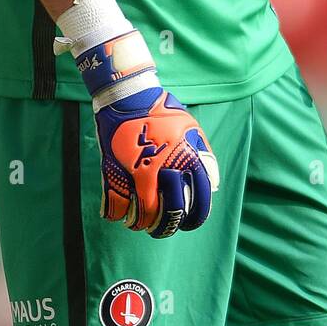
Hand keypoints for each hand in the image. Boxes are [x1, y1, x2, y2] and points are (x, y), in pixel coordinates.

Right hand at [93, 79, 219, 237]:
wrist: (127, 97)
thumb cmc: (161, 111)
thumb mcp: (191, 128)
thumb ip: (202, 155)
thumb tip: (212, 183)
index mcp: (185, 160)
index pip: (199, 200)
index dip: (196, 218)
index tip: (189, 223)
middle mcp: (162, 170)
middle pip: (169, 214)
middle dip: (165, 227)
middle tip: (161, 228)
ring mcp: (137, 173)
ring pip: (141, 215)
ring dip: (141, 224)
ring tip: (141, 223)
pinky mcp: (114, 172)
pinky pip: (115, 206)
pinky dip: (117, 215)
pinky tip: (121, 214)